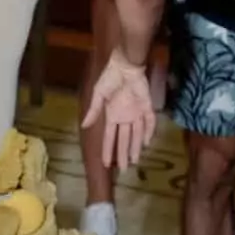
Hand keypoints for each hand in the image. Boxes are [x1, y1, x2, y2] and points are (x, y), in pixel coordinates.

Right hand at [82, 56, 156, 171]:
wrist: (126, 65)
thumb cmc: (110, 78)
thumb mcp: (98, 94)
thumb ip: (94, 110)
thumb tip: (84, 125)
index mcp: (111, 115)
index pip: (109, 137)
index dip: (107, 150)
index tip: (105, 163)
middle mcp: (124, 117)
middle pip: (124, 140)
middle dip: (122, 154)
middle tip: (123, 169)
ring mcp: (136, 113)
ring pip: (136, 135)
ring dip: (135, 148)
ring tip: (134, 162)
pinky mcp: (147, 107)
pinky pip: (149, 122)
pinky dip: (149, 132)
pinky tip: (147, 143)